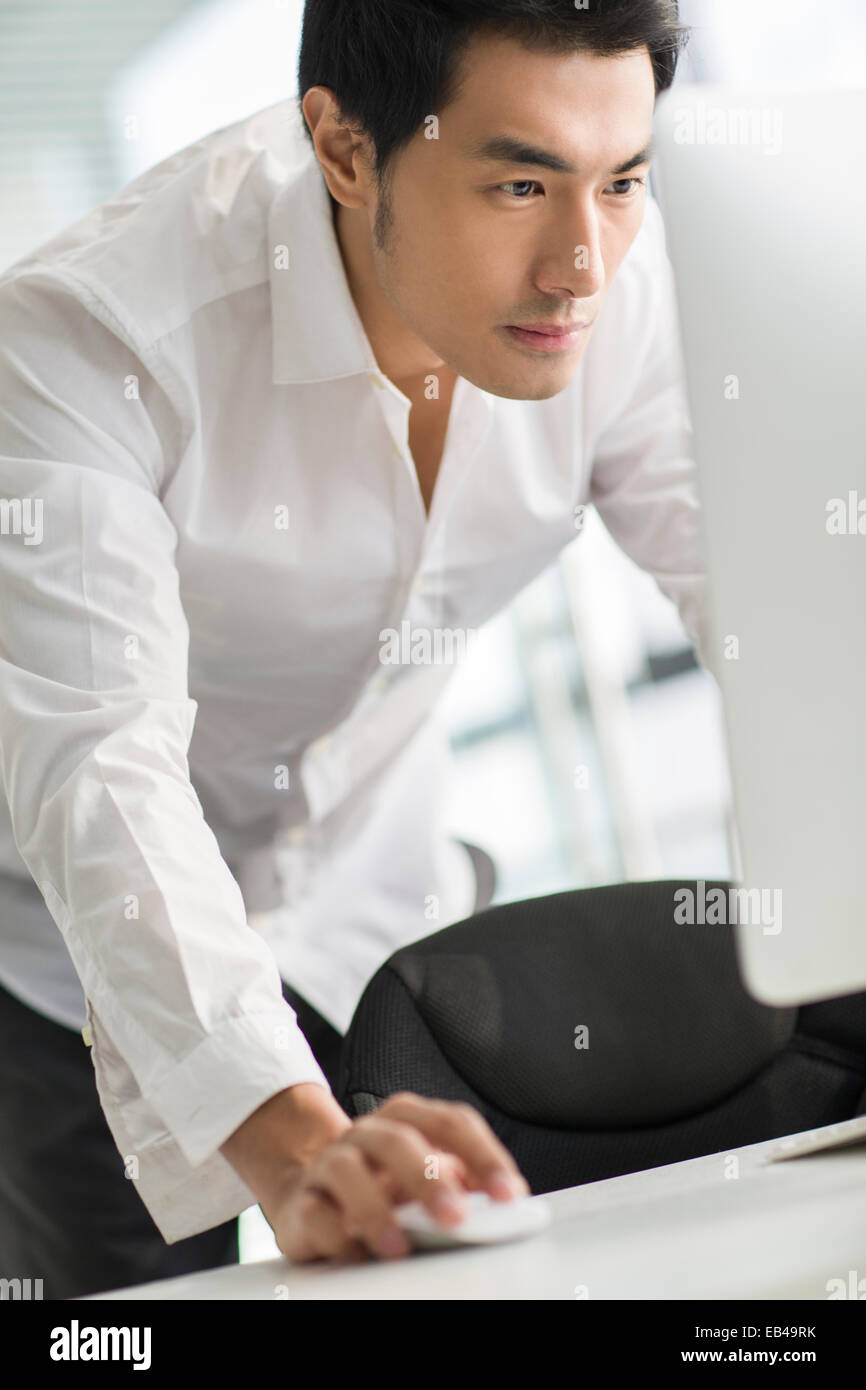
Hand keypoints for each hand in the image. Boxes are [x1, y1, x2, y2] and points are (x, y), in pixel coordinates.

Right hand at [260, 1091, 529, 1262]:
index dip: (484, 1155)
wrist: (308, 1189)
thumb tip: (501, 1202)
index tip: (508, 1194)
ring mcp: (330, 1163)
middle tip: (456, 1218)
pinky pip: (316, 1213)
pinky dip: (338, 1235)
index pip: (451, 1122)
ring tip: (400, 1248)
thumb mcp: (425, 1177)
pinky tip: (359, 1255)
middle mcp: (368, 1133)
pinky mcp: (301, 1201)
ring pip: (348, 1169)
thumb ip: (461, 1182)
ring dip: (377, 1210)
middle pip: (398, 1140)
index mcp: (406, 1120)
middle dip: (429, 1180)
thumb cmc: (381, 1183)